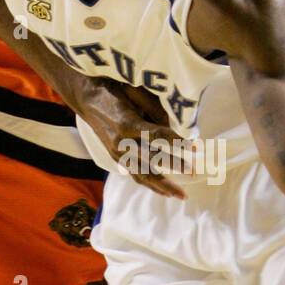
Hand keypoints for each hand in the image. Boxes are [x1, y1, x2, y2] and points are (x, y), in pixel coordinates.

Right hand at [73, 78, 185, 199]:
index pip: (157, 135)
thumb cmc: (114, 89)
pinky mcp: (117, 159)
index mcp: (126, 123)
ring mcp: (118, 154)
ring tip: (182, 195)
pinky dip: (151, 185)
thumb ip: (155, 109)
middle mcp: (121, 143)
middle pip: (152, 160)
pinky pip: (136, 176)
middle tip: (195, 173)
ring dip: (164, 186)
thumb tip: (177, 126)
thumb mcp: (135, 91)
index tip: (197, 147)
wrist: (87, 98)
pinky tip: (165, 192)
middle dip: (175, 167)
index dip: (178, 141)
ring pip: (143, 175)